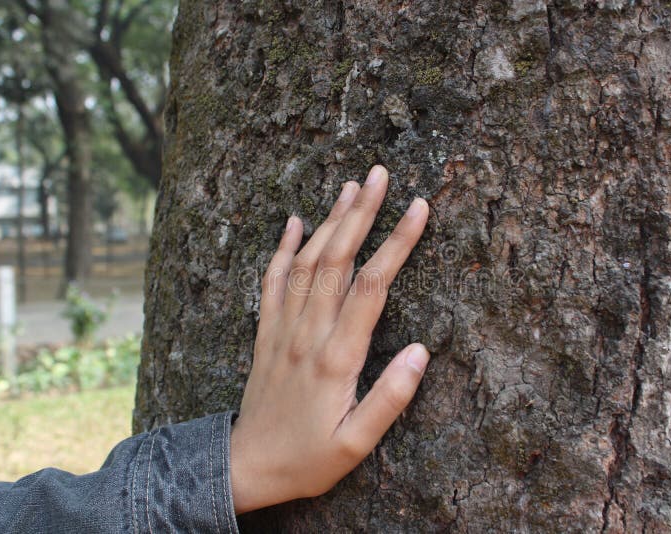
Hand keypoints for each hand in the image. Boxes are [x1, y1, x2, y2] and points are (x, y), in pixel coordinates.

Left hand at [230, 165, 429, 512]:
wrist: (247, 469)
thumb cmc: (309, 459)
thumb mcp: (356, 444)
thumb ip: (389, 399)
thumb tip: (422, 352)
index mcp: (336, 357)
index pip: (372, 286)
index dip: (397, 243)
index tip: (418, 207)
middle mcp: (308, 333)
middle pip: (337, 260)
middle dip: (361, 213)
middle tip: (380, 173)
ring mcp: (282, 329)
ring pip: (307, 263)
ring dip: (329, 221)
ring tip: (349, 185)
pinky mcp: (265, 334)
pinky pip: (271, 282)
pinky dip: (282, 248)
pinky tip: (293, 221)